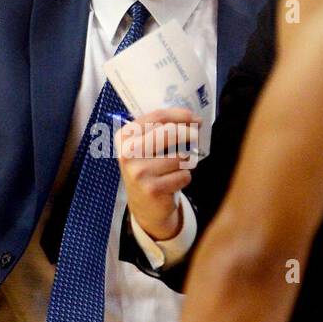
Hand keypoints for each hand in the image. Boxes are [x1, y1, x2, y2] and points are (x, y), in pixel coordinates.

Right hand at [116, 107, 200, 240]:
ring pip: (180, 156)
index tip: (196, 119)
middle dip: (189, 134)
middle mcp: (128, 153)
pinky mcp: (152, 188)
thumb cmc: (149, 169)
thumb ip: (161, 130)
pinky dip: (184, 178)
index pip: (157, 117)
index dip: (180, 115)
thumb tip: (193, 120)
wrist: (143, 205)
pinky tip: (173, 183)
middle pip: (169, 133)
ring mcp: (139, 172)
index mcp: (125, 137)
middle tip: (197, 136)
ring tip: (175, 169)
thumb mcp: (145, 147)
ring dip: (185, 162)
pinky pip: (183, 175)